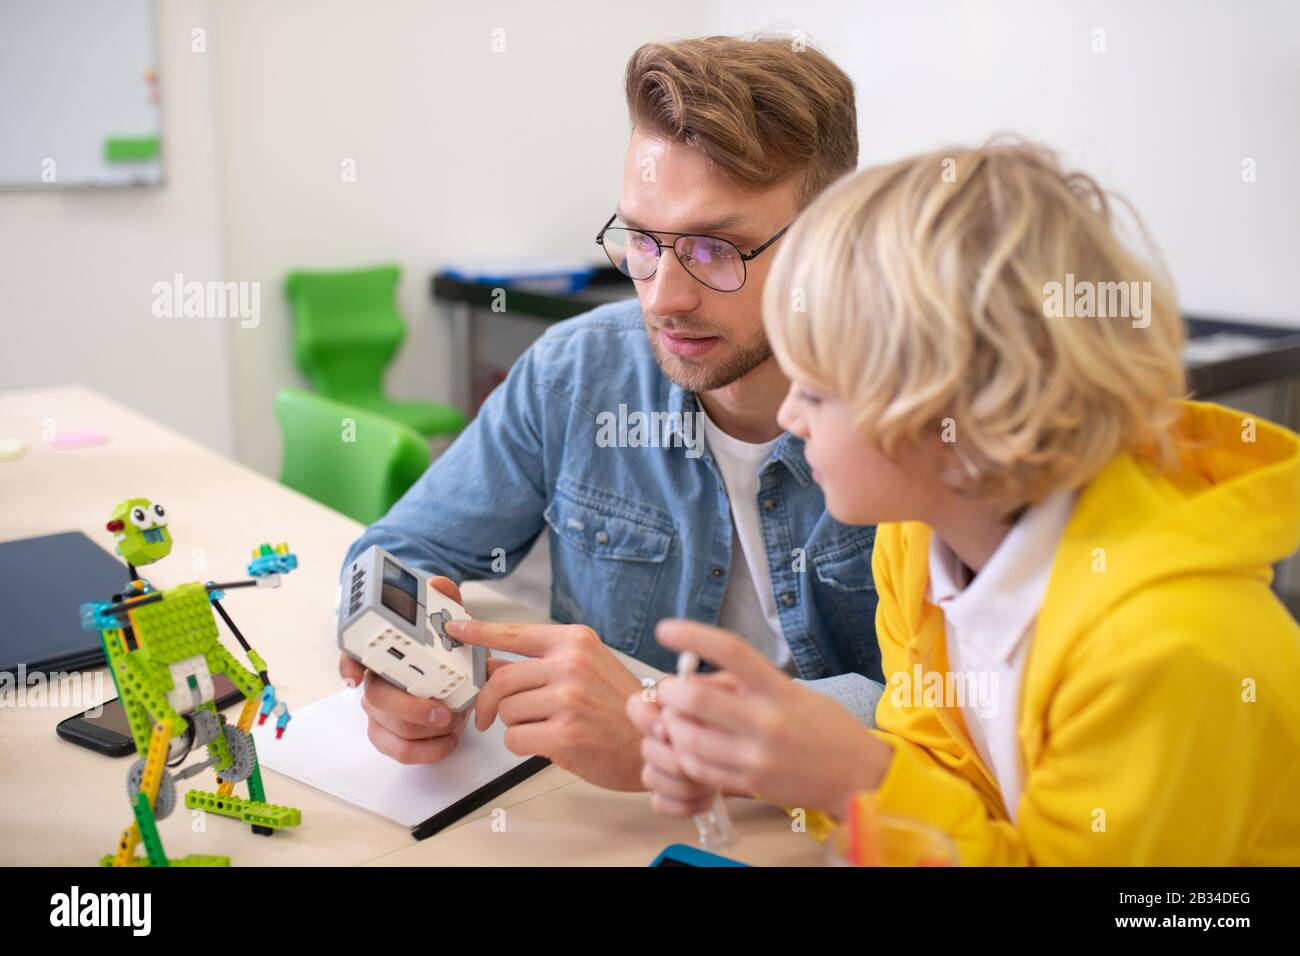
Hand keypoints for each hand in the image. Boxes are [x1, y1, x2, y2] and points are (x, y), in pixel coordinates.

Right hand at [339, 576, 504, 764]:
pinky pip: (402, 751)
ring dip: (427, 730)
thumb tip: (438, 584)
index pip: (352, 654)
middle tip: (442, 710)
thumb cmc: (445, 645)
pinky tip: (450, 739)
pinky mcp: (392, 736)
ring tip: (456, 720)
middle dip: (409, 707)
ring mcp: (381, 712)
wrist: (455, 670)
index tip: (355, 675)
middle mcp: (375, 682)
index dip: (349, 665)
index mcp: (382, 653)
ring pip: (391, 728)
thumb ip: (446, 599)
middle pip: (376, 699)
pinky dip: (429, 750)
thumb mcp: (451, 618)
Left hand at [445, 620, 645, 790]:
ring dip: (515, 724)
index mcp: (575, 642)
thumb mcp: (588, 666)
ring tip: (544, 726)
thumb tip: (492, 662)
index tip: (456, 629)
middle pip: (501, 678)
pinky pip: (515, 738)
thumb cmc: (619, 707)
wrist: (653, 740)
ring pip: (506, 710)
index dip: (479, 632)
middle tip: (489, 714)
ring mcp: (568, 699)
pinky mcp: (564, 735)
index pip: (514, 633)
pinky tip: (548, 742)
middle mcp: (570, 665)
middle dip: (489, 700)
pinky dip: (523, 744)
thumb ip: (543, 661)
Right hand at [626, 670, 744, 816]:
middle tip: (706, 761)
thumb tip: (689, 687)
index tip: (667, 728)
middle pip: (646, 749)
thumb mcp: (736, 693)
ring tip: (714, 783)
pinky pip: (660, 804)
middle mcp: (658, 737)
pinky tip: (709, 798)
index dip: (646, 719)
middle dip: (674, 758)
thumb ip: (712, 687)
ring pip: (650, 778)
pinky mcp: (666, 794)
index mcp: (667, 707)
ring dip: (684, 785)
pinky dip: (685, 805)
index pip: (636, 706)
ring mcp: (660, 767)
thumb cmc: (743, 717)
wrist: (756, 751)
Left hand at [647, 619, 892, 817]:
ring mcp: (757, 757)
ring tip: (676, 719)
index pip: (732, 651)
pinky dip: (683, 753)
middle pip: (697, 698)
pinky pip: (698, 768)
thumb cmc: (824, 727)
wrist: (860, 778)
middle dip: (670, 691)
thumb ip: (744, 686)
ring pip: (688, 737)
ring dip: (672, 724)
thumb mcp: (791, 692)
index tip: (665, 629)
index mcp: (779, 689)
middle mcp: (767, 721)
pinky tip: (689, 746)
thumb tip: (693, 678)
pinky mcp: (751, 784)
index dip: (693, 636)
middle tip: (667, 689)